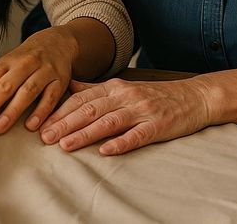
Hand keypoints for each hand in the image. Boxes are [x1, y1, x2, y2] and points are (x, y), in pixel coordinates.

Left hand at [0, 27, 77, 133]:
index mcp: (10, 60)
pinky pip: (50, 97)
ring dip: (13, 110)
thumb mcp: (10, 63)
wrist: (58, 42)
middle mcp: (26, 63)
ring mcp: (45, 71)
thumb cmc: (28, 58)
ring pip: (28, 91)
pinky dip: (41, 112)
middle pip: (7, 84)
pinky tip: (31, 125)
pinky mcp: (60, 81)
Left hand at [39, 78, 212, 154]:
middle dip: (65, 123)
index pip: (82, 98)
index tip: (41, 124)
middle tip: (45, 137)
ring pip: (109, 121)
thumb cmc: (156, 95)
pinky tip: (105, 151)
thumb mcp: (124, 87)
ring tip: (65, 144)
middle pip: (90, 109)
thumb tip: (69, 86)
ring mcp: (142, 110)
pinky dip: (120, 143)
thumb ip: (96, 89)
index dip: (60, 111)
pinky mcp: (158, 125)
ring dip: (85, 133)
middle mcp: (126, 96)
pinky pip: (137, 135)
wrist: (195, 97)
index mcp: (115, 88)